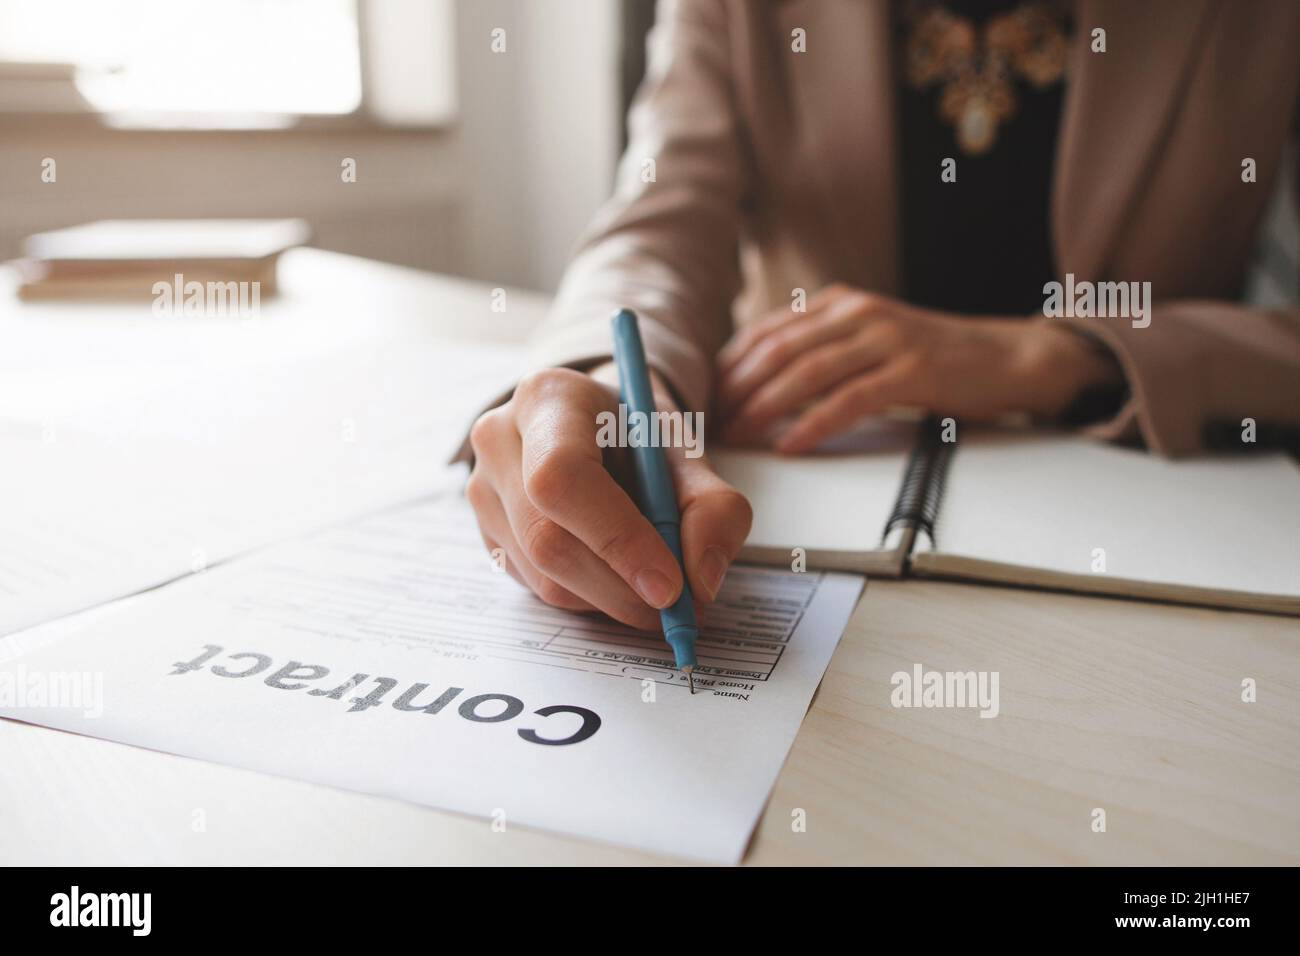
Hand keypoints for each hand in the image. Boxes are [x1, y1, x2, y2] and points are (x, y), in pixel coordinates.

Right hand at [466, 365, 751, 629]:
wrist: (600, 427)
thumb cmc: (640, 436)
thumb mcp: (690, 456)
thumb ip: (714, 510)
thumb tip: (700, 581)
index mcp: (547, 398)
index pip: (562, 477)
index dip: (616, 539)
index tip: (670, 585)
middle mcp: (499, 440)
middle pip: (547, 539)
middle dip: (622, 587)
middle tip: (680, 608)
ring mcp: (483, 490)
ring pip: (544, 577)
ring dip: (612, 600)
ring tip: (656, 585)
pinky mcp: (486, 535)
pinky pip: (537, 591)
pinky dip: (590, 599)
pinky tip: (617, 574)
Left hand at [717, 284, 1121, 452]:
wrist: (1004, 357)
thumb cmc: (929, 359)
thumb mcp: (865, 343)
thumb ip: (818, 354)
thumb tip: (757, 388)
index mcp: (837, 304)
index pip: (764, 332)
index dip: (728, 368)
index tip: (703, 400)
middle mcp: (857, 313)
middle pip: (777, 350)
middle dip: (736, 390)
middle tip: (710, 424)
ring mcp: (886, 339)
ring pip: (807, 372)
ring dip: (764, 407)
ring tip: (738, 435)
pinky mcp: (912, 370)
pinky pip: (850, 399)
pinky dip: (814, 424)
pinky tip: (790, 444)